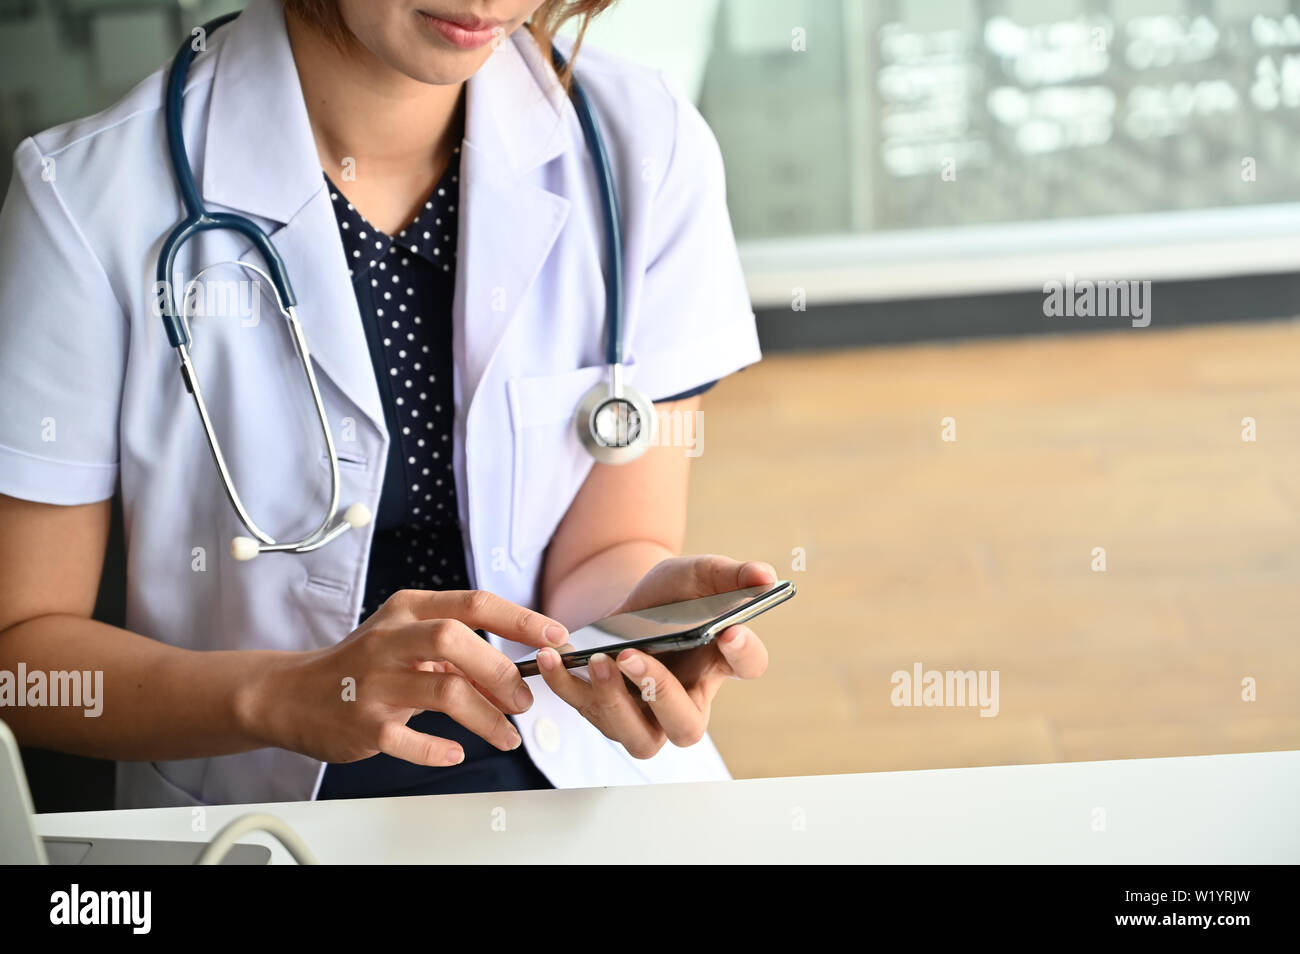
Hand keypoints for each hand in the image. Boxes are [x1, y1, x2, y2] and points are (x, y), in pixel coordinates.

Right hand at [242, 589, 568, 765]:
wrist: (292, 694)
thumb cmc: (363, 664)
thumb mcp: (407, 640)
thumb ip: (459, 651)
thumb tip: (517, 672)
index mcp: (408, 610)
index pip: (474, 603)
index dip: (521, 620)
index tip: (556, 636)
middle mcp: (391, 639)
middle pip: (456, 639)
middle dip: (501, 670)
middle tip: (524, 698)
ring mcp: (375, 682)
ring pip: (443, 691)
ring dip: (486, 716)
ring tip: (507, 733)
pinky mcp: (364, 724)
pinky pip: (411, 740)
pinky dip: (439, 749)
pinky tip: (455, 753)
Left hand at [535, 555, 774, 757]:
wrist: (625, 607)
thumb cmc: (669, 597)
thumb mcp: (696, 575)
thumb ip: (729, 574)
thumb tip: (765, 575)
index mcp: (720, 663)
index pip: (747, 665)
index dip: (743, 652)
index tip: (729, 631)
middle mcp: (687, 701)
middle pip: (687, 726)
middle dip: (660, 695)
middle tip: (634, 658)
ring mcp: (644, 715)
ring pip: (638, 737)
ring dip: (613, 700)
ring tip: (598, 659)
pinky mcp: (603, 711)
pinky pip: (585, 712)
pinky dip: (564, 685)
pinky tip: (550, 655)